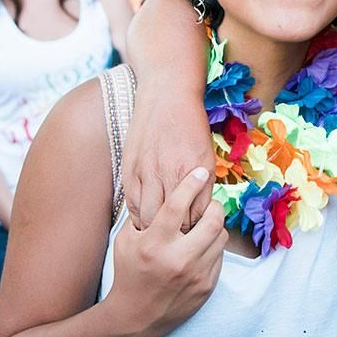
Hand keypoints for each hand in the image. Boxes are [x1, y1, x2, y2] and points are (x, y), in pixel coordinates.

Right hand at [110, 168, 226, 336]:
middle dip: (214, 206)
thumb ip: (142, 215)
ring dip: (215, 226)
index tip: (200, 172)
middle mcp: (177, 259)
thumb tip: (159, 188)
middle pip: (211, 220)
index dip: (190, 184)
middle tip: (208, 203)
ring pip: (220, 237)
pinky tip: (201, 247)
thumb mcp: (125, 241)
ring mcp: (195, 275)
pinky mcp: (206, 286)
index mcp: (153, 244)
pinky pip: (220, 256)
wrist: (135, 318)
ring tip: (204, 225)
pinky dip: (213, 247)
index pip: (176, 206)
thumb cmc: (129, 274)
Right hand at [124, 87, 214, 231]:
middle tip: (177, 242)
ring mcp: (146, 171)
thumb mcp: (206, 155)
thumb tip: (201, 215)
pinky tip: (144, 220)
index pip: (195, 218)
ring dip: (154, 229)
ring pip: (148, 217)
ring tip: (160, 236)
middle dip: (175, 235)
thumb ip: (203, 186)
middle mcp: (169, 173)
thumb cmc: (190, 125)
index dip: (195, 231)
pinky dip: (138, 216)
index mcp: (194, 172)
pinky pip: (131, 203)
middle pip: (171, 221)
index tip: (195, 237)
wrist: (167, 94)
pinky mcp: (129, 168)